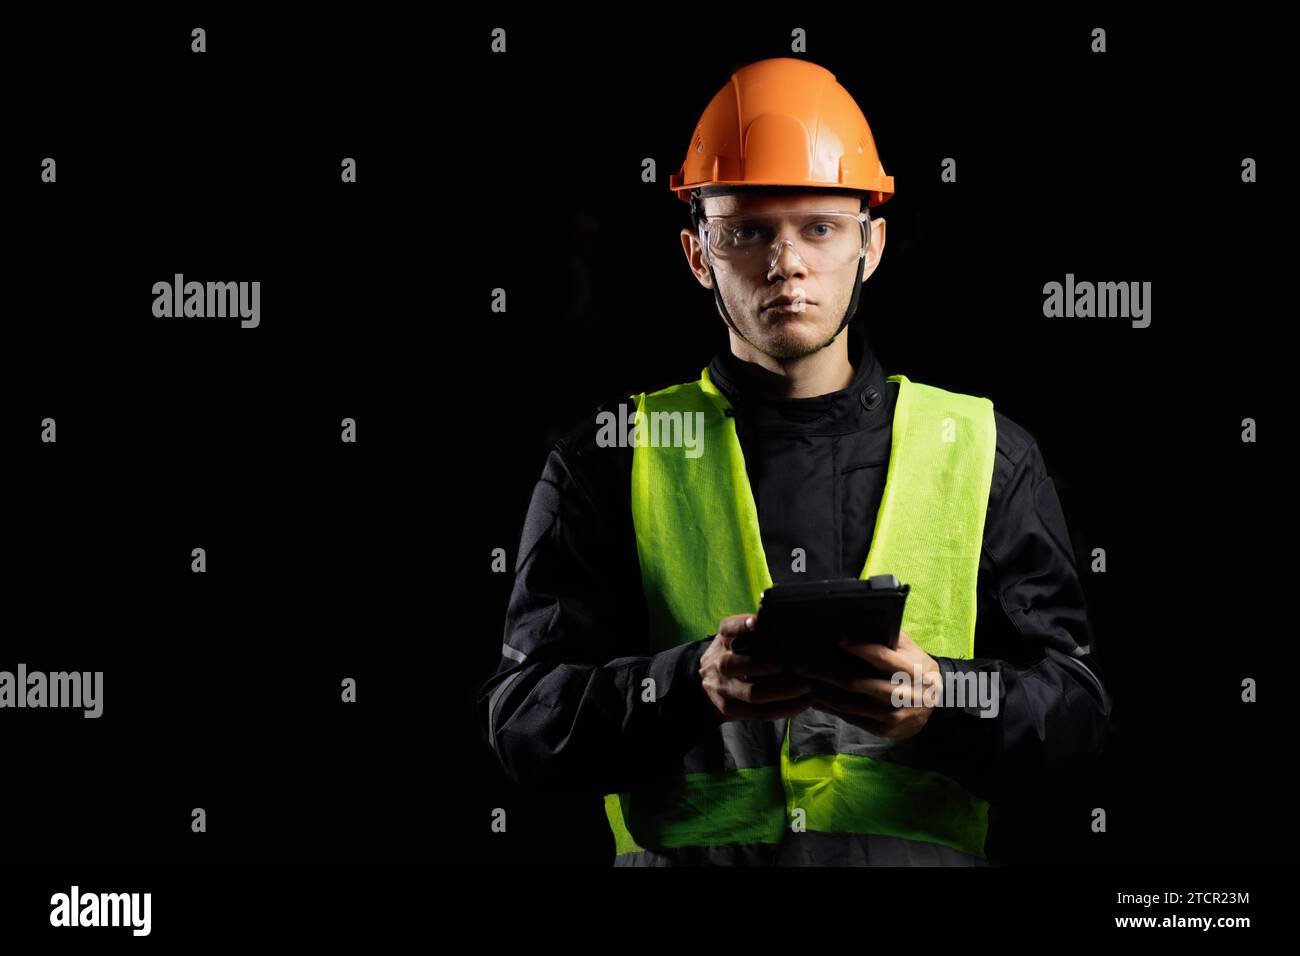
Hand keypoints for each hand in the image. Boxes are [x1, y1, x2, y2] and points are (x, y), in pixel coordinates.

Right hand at [699, 614, 814, 722]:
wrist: (705, 683)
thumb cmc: (733, 654)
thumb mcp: (734, 639)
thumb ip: (754, 634)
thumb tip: (790, 624)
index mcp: (724, 640)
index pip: (730, 629)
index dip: (742, 625)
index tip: (757, 622)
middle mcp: (720, 663)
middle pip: (736, 665)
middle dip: (762, 665)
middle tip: (790, 666)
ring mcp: (723, 688)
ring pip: (753, 693)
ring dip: (783, 692)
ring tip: (807, 687)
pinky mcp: (730, 709)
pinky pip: (759, 713)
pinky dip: (783, 709)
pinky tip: (802, 704)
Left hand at [792, 630, 940, 738]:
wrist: (939, 703)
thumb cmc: (917, 668)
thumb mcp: (910, 649)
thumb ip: (888, 636)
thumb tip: (857, 620)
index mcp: (911, 670)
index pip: (883, 657)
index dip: (859, 648)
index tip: (837, 640)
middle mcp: (903, 694)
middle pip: (858, 684)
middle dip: (826, 674)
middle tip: (801, 666)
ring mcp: (893, 714)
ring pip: (850, 705)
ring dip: (822, 694)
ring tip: (803, 683)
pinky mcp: (885, 730)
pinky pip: (852, 719)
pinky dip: (831, 709)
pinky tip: (816, 699)